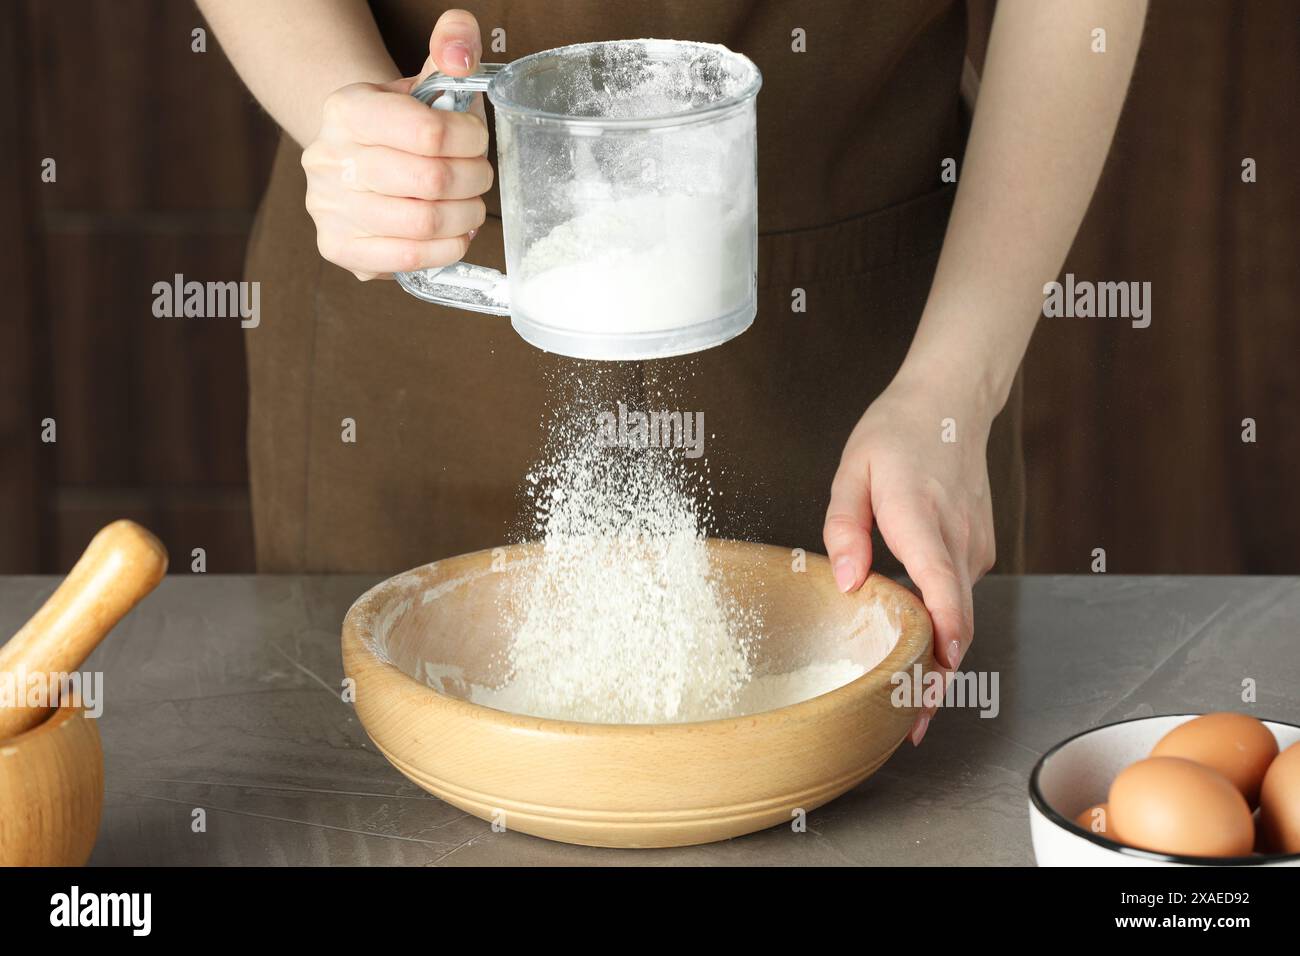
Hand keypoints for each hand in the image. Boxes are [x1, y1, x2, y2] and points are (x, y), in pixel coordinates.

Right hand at [301, 9, 492, 279]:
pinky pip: (407, 259)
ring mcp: (328, 207)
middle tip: (480, 177)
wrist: (362, 156)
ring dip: (465, 217)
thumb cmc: (405, 124)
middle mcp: (328, 158)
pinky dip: (446, 249)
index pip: (429, 132)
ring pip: (423, 223)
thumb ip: (452, 48)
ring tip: (471, 206)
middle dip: (473, 181)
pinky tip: (454, 234)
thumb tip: (460, 53)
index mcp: (346, 109)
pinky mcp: (338, 247)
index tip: (476, 140)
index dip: (470, 140)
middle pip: (431, 182)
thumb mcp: (427, 81)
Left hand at [823, 374, 997, 746]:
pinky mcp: (977, 550)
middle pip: (957, 621)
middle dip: (937, 677)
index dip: (943, 636)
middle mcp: (957, 539)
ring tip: (907, 704)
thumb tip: (846, 580)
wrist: (948, 404)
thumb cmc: (895, 434)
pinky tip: (914, 649)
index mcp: (921, 517)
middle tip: (908, 726)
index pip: (942, 587)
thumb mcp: (851, 469)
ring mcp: (974, 546)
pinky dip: (942, 627)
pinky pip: (958, 597)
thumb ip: (844, 525)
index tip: (936, 676)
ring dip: (939, 659)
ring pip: (960, 615)